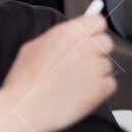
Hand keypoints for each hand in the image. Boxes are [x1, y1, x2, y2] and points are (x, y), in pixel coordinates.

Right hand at [0, 14, 117, 131]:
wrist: (22, 109)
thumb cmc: (24, 82)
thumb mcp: (33, 47)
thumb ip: (59, 37)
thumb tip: (75, 31)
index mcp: (70, 33)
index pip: (98, 22)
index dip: (93, 32)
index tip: (89, 38)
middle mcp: (86, 47)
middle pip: (106, 43)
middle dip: (96, 52)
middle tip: (79, 64)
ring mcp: (96, 67)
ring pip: (106, 65)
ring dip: (95, 74)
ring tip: (71, 83)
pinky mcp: (101, 87)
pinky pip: (110, 84)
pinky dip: (99, 90)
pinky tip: (79, 94)